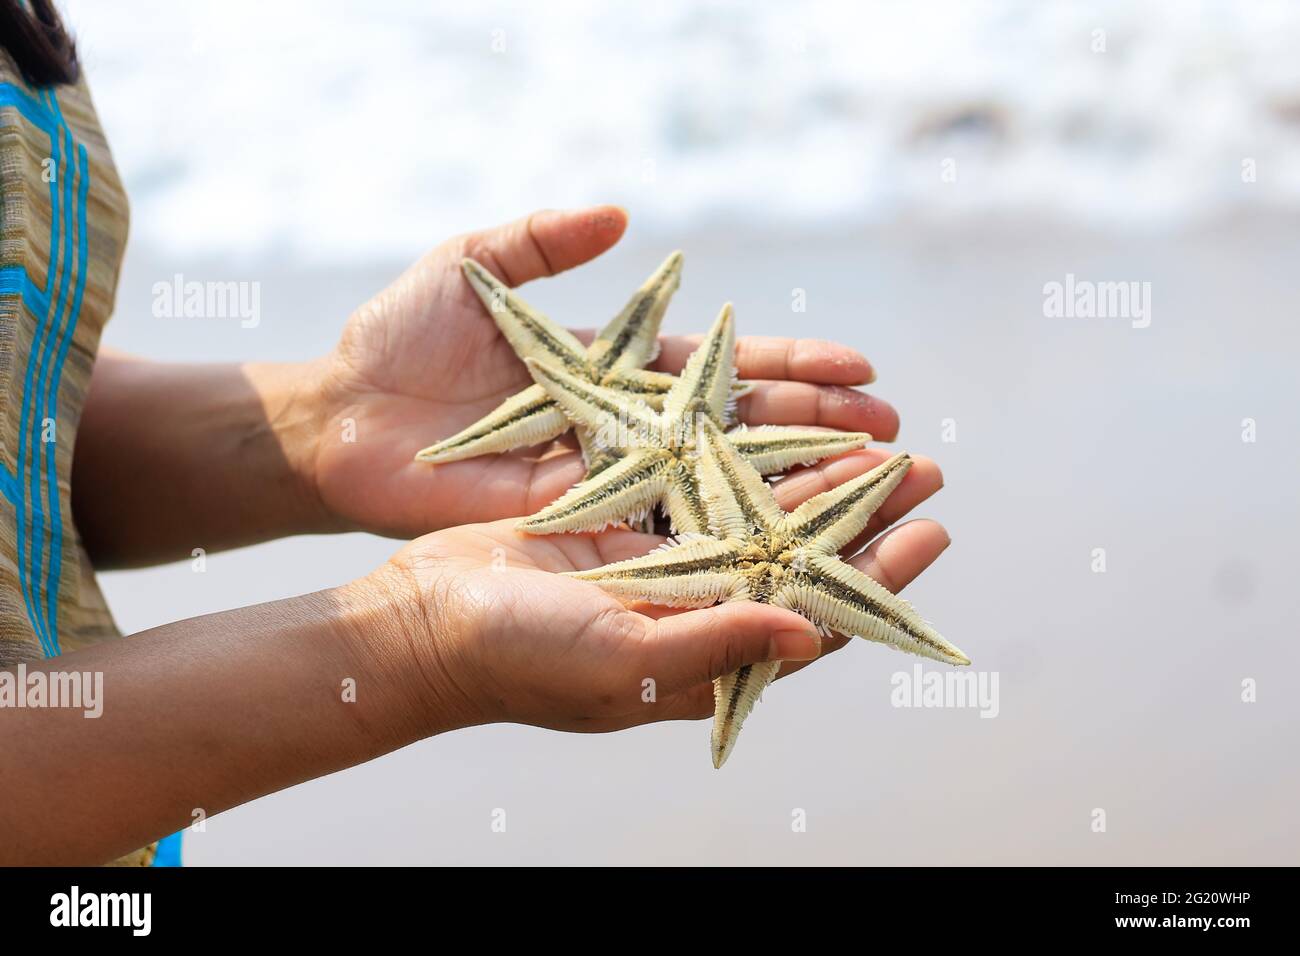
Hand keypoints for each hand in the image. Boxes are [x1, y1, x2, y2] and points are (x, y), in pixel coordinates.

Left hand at [310, 206, 900, 537]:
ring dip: (788, 492)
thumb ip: (543, 242)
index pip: (723, 366)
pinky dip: (715, 541)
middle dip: (818, 433)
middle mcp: (625, 427)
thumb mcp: (472, 268)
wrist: (340, 420)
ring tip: (865, 494)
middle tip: (895, 440)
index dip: (793, 368)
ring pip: (712, 488)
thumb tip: (624, 211)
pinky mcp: (572, 525)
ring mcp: (605, 480)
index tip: (863, 369)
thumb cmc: (398, 336)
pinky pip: (656, 532)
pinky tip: (777, 550)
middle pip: (739, 431)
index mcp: (615, 365)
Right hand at [365, 449, 945, 732]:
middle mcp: (697, 611)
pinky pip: (704, 484)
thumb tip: (811, 636)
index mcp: (708, 657)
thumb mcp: (621, 659)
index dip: (880, 577)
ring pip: (763, 515)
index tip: (930, 527)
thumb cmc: (519, 657)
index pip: (819, 619)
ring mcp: (663, 566)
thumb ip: (714, 647)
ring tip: (871, 435)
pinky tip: (779, 421)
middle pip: (804, 559)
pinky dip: (745, 454)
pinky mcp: (626, 524)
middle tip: (924, 465)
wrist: (423, 621)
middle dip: (865, 514)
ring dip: (816, 478)